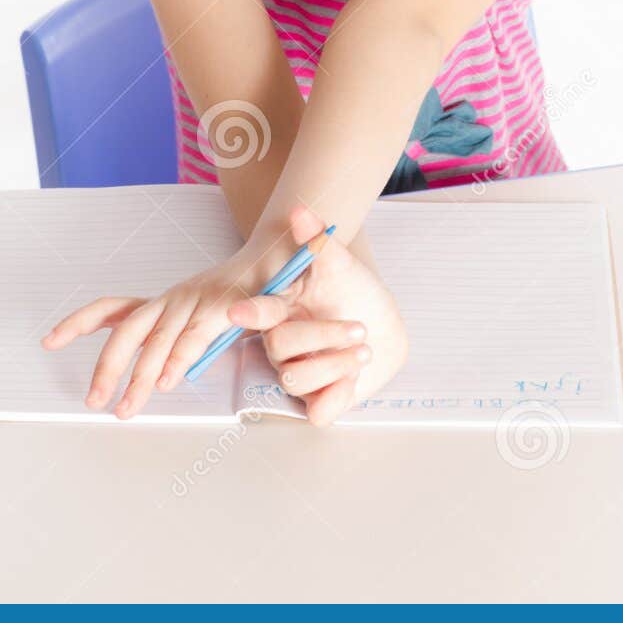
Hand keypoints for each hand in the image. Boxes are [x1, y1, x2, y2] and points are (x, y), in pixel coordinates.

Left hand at [40, 243, 279, 419]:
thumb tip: (154, 375)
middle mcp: (170, 300)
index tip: (49, 341)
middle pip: (126, 330)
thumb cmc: (234, 298)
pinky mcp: (219, 307)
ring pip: (156, 340)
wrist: (273, 261)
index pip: (109, 308)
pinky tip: (168, 383)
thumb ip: (171, 340)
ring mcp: (193, 301)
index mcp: (160, 303)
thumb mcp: (194, 318)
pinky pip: (193, 336)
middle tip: (93, 401)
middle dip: (106, 367)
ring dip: (139, 378)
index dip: (77, 323)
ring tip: (125, 408)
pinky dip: (179, 359)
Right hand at [228, 205, 408, 425]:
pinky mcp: (319, 400)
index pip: (258, 313)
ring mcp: (299, 373)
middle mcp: (284, 344)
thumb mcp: (341, 265)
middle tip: (358, 328)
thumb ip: (319, 241)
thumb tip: (300, 210)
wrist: (385, 327)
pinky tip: (354, 379)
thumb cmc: (354, 292)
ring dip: (335, 364)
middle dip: (321, 337)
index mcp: (283, 310)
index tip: (236, 312)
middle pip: (279, 347)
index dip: (248, 315)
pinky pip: (317, 412)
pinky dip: (336, 397)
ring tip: (363, 348)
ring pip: (296, 379)